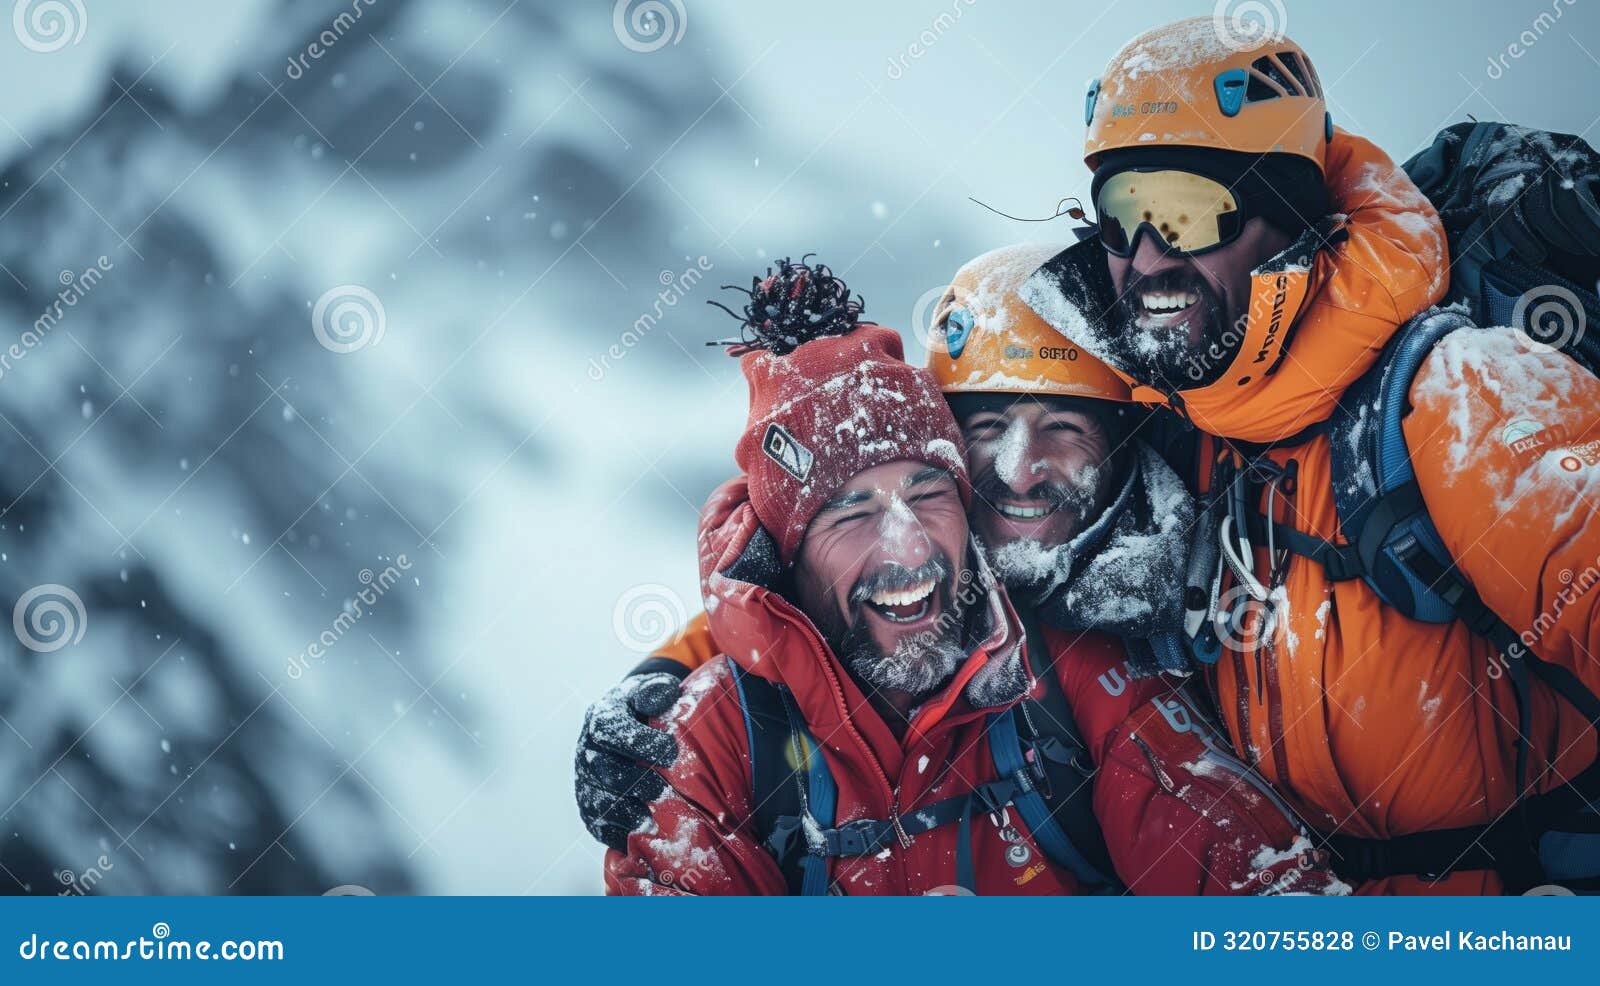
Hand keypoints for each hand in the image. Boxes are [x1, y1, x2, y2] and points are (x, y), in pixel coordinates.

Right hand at [574, 672, 681, 851]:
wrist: (633, 725)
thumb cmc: (648, 709)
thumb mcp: (653, 690)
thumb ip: (656, 691)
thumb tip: (661, 696)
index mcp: (602, 718)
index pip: (613, 730)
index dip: (641, 743)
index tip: (671, 753)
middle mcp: (587, 750)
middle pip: (604, 770)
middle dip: (635, 783)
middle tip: (664, 792)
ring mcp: (585, 780)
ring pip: (597, 801)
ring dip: (625, 814)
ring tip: (652, 824)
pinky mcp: (589, 806)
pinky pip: (596, 824)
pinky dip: (616, 834)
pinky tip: (638, 840)